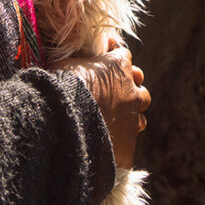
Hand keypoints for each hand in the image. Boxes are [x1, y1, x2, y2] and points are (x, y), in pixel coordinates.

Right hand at [51, 41, 149, 168]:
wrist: (66, 116)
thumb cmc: (64, 84)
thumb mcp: (69, 62)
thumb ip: (81, 62)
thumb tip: (75, 63)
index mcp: (119, 65)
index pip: (124, 58)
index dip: (114, 63)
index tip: (104, 66)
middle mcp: (132, 91)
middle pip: (140, 92)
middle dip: (129, 95)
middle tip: (113, 100)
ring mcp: (133, 119)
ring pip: (139, 119)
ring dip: (128, 121)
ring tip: (110, 125)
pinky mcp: (129, 145)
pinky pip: (128, 146)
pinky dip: (119, 146)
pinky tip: (104, 146)